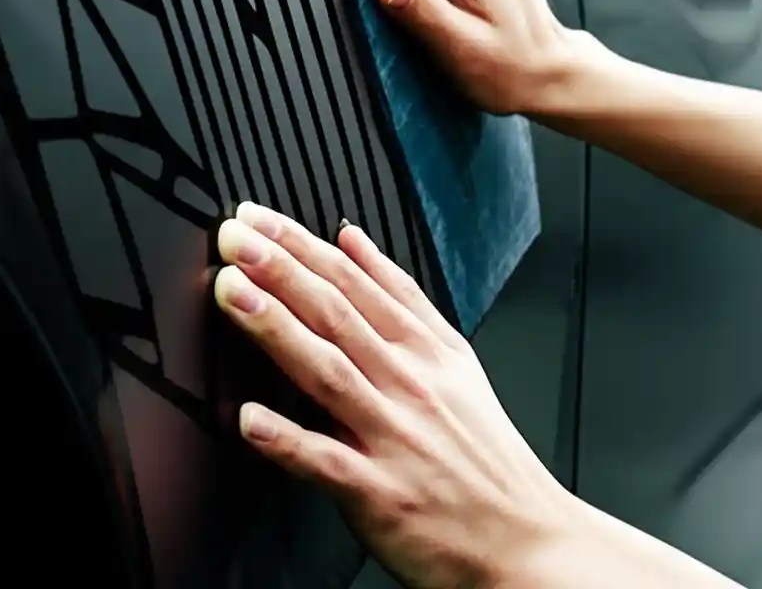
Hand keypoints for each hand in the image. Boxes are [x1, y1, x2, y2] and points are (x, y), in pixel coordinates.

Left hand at [212, 203, 572, 587]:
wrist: (528, 540)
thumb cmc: (486, 457)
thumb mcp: (456, 362)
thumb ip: (402, 298)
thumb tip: (353, 241)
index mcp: (426, 351)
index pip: (356, 283)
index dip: (302, 246)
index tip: (258, 220)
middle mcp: (409, 385)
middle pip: (337, 315)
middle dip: (280, 269)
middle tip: (233, 238)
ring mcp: (394, 437)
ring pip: (328, 371)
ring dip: (276, 329)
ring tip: (233, 294)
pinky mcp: (380, 493)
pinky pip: (327, 462)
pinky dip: (288, 441)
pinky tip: (249, 420)